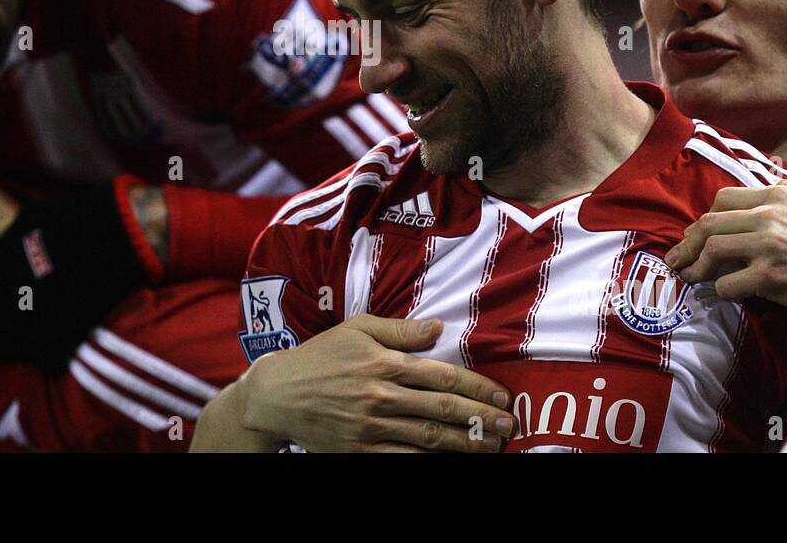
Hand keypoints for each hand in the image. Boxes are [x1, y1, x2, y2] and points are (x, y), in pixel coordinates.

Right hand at [241, 315, 515, 452]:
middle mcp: (380, 396)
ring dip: (464, 443)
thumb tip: (438, 328)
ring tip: (490, 446)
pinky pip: (403, 457)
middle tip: (509, 426)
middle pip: (441, 409)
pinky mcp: (359, 450)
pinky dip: (429, 459)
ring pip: (428, 437)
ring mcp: (370, 427)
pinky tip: (450, 459)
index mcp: (383, 363)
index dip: (476, 387)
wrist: (277, 395)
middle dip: (480, 419)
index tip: (501, 396)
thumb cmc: (320, 357)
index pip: (442, 376)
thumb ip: (400, 330)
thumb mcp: (357, 329)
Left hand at [665, 180, 786, 318]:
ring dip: (696, 266)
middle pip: (709, 224)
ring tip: (689, 276)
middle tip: (678, 257)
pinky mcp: (770, 278)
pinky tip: (722, 293)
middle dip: (688, 242)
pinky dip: (720, 290)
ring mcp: (768, 247)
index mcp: (779, 195)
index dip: (705, 217)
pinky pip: (728, 283)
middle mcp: (769, 217)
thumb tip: (772, 178)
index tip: (697, 232)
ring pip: (712, 250)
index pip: (723, 199)